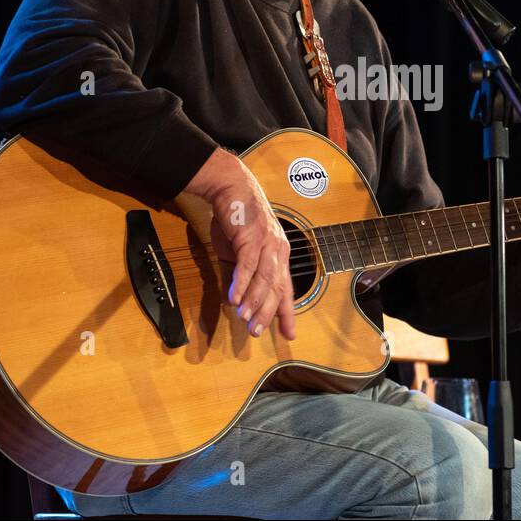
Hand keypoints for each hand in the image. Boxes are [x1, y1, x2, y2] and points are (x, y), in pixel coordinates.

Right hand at [183, 148, 297, 339]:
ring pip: (264, 279)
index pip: (286, 289)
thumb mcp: (236, 252)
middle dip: (268, 313)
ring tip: (246, 320)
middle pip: (276, 288)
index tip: (289, 334)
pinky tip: (235, 299)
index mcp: (278, 255)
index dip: (286, 312)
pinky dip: (242, 283)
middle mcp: (278, 251)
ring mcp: (267, 244)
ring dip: (255, 302)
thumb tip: (233, 302)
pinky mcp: (251, 237)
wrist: (231, 187)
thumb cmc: (236, 219)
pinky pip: (247, 265)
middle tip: (257, 332)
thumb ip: (237, 277)